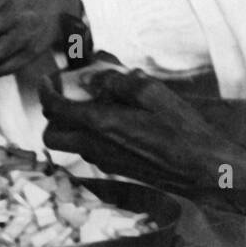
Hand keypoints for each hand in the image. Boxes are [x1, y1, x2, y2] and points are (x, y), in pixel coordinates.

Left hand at [39, 69, 236, 194]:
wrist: (200, 168)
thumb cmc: (180, 129)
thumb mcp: (152, 92)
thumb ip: (117, 82)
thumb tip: (93, 78)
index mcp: (100, 125)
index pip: (54, 109)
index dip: (46, 90)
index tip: (49, 78)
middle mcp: (95, 147)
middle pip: (51, 135)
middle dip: (51, 113)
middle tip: (67, 93)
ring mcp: (105, 161)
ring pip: (70, 144)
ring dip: (72, 123)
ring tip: (95, 103)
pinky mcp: (116, 168)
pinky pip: (90, 150)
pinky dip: (91, 133)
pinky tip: (117, 119)